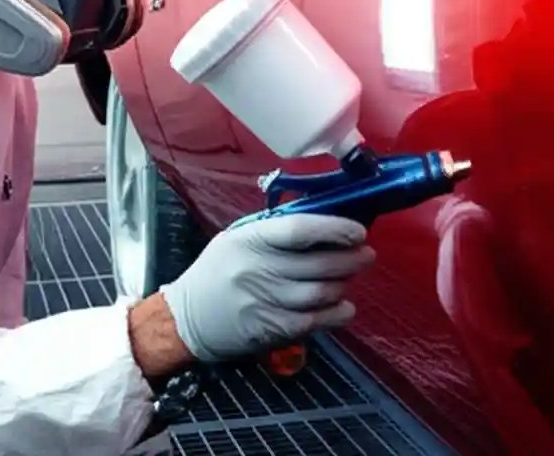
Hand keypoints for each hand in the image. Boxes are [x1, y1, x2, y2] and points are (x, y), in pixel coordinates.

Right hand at [157, 213, 374, 362]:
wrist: (187, 318)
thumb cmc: (217, 271)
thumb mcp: (237, 239)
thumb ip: (274, 231)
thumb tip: (323, 224)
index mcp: (250, 239)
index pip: (299, 229)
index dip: (334, 228)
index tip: (357, 230)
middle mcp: (258, 269)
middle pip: (317, 264)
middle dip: (350, 259)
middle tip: (366, 254)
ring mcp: (264, 301)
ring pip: (319, 293)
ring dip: (343, 285)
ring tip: (350, 277)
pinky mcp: (269, 329)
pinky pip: (312, 322)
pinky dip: (335, 315)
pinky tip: (345, 308)